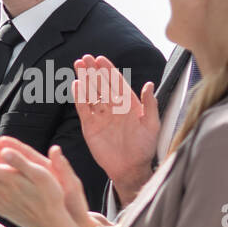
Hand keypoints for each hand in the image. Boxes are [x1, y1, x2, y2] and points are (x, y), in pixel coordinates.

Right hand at [0, 135, 89, 223]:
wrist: (73, 223)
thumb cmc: (74, 205)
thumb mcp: (71, 184)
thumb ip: (62, 166)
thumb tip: (55, 149)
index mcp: (48, 170)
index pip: (28, 155)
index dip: (15, 146)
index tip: (2, 139)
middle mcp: (37, 176)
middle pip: (16, 160)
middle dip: (2, 149)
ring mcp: (30, 186)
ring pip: (10, 171)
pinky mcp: (26, 195)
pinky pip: (9, 185)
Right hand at [72, 55, 159, 202]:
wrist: (130, 168)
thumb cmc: (144, 148)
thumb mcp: (152, 125)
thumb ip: (150, 104)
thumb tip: (149, 84)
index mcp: (129, 104)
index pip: (116, 82)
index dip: (109, 70)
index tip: (101, 59)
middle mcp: (113, 108)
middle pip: (100, 84)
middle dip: (93, 70)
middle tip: (85, 58)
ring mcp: (100, 116)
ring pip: (91, 93)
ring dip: (84, 79)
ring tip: (78, 65)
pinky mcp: (90, 127)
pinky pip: (83, 109)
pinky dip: (79, 97)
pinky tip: (75, 85)